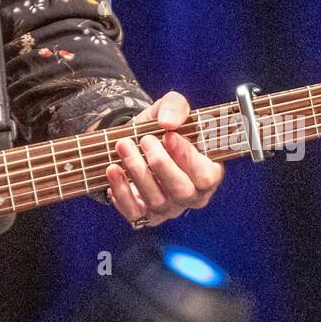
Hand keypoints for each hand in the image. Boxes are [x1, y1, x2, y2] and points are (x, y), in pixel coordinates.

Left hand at [102, 91, 223, 226]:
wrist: (134, 139)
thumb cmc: (161, 127)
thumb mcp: (169, 108)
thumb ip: (175, 107)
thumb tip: (168, 122)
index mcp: (208, 171)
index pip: (207, 176)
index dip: (188, 158)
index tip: (169, 136)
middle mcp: (191, 195)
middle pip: (182, 192)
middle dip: (161, 164)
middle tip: (145, 140)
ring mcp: (168, 208)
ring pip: (157, 201)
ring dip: (137, 171)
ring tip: (123, 145)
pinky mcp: (143, 215)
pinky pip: (134, 213)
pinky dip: (121, 191)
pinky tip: (113, 169)